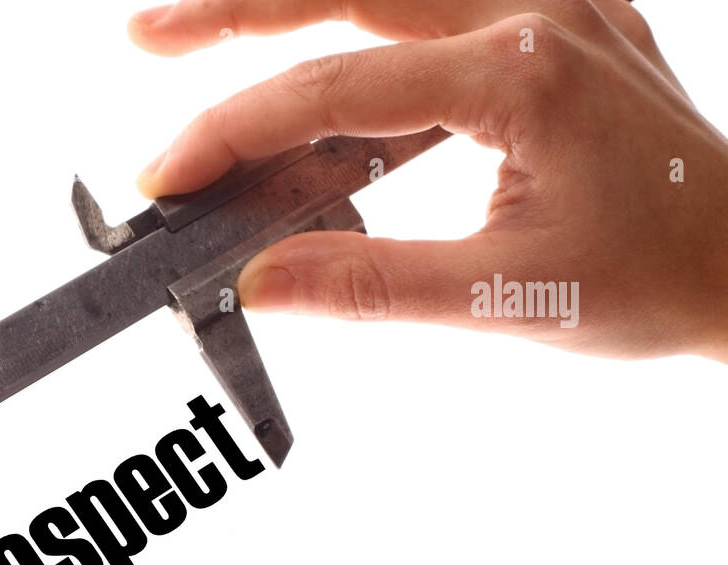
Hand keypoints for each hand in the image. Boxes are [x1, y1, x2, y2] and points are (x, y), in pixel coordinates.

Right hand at [129, 0, 727, 360]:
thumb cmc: (656, 279)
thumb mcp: (508, 298)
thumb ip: (372, 286)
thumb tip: (258, 280)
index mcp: (524, 76)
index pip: (337, 88)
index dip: (235, 130)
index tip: (170, 175)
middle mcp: (533, 11)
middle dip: (233, 12)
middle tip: (144, 37)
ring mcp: (545, 2)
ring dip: (288, 1)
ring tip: (197, 28)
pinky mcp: (545, 16)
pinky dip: (354, 14)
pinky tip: (310, 34)